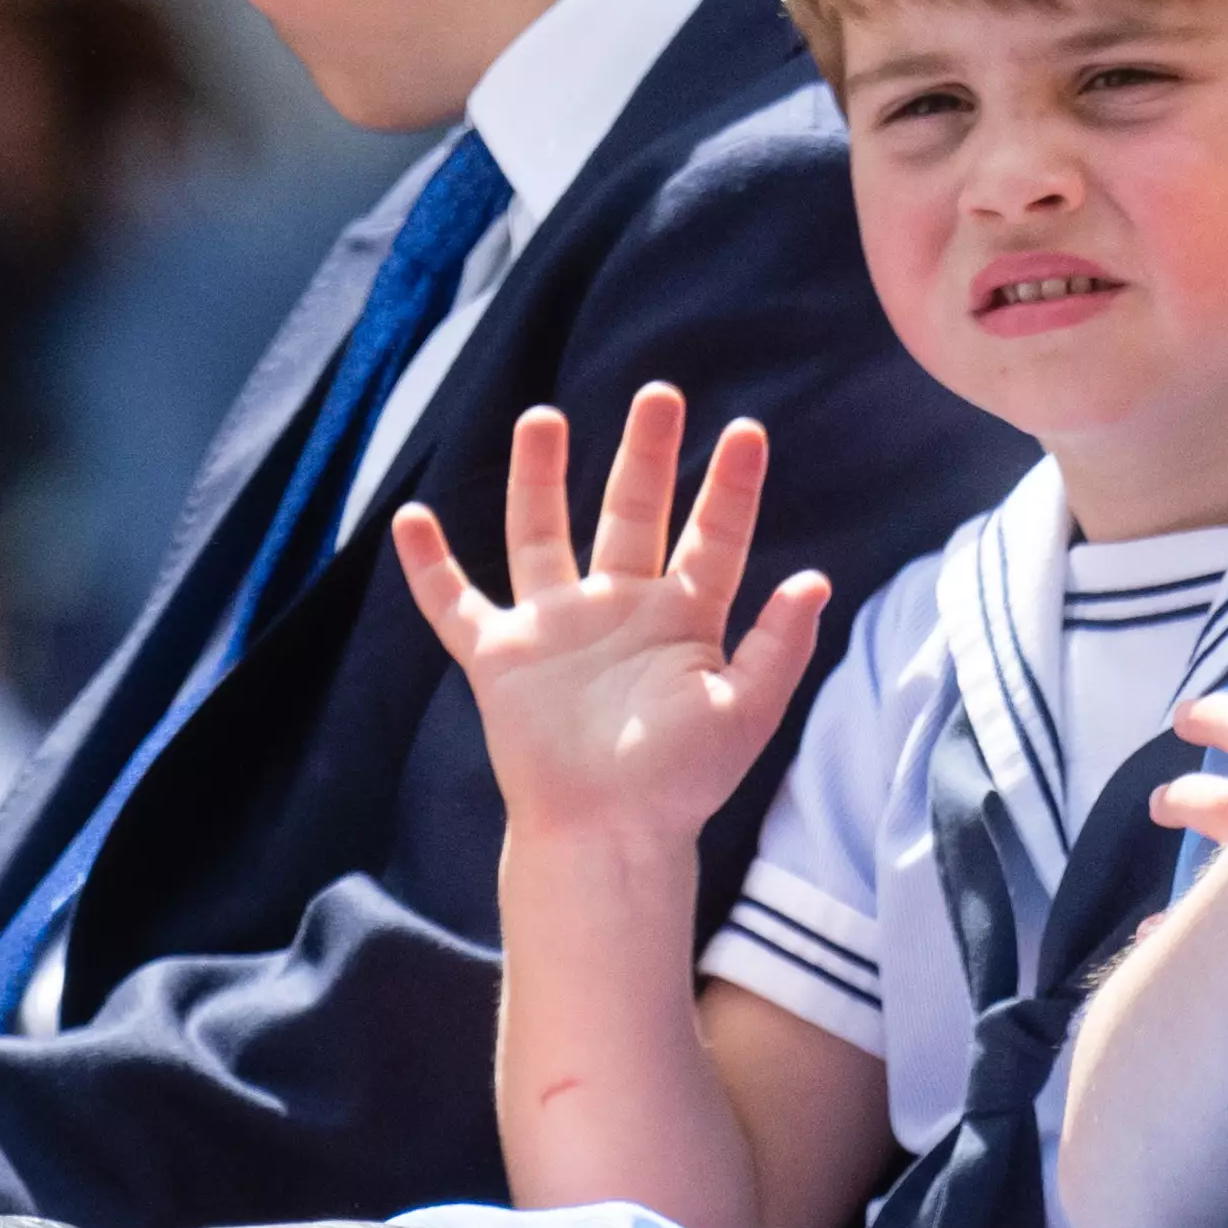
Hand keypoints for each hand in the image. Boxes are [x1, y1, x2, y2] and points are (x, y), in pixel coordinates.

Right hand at [394, 382, 828, 845]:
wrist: (610, 834)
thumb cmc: (682, 780)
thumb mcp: (744, 710)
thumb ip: (778, 646)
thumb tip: (816, 580)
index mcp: (683, 616)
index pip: (712, 536)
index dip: (731, 487)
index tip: (748, 431)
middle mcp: (619, 607)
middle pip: (630, 512)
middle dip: (645, 454)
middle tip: (659, 393)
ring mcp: (556, 626)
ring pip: (543, 534)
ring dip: (541, 478)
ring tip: (543, 417)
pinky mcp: (501, 658)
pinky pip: (455, 605)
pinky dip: (430, 567)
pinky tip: (410, 519)